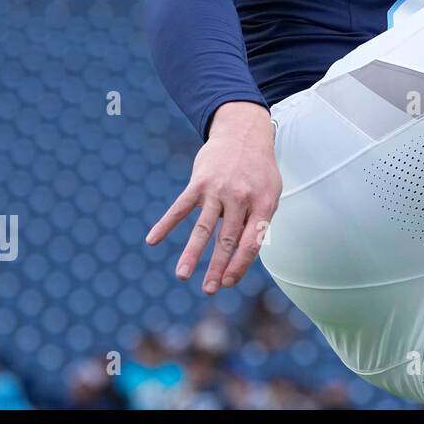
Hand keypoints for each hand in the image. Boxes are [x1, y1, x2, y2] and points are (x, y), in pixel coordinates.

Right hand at [146, 101, 281, 293]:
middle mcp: (241, 197)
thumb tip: (241, 257)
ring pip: (203, 227)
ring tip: (182, 275)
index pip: (251, 241)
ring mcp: (218, 189)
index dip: (240, 264)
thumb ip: (258, 222)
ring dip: (191, 253)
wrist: (244, 133)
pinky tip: (152, 240)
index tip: (229, 282)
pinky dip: (165, 224)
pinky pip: (180, 207)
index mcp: (263, 203)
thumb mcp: (270, 194)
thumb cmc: (259, 171)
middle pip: (227, 239)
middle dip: (217, 266)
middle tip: (209, 289)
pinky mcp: (199, 182)